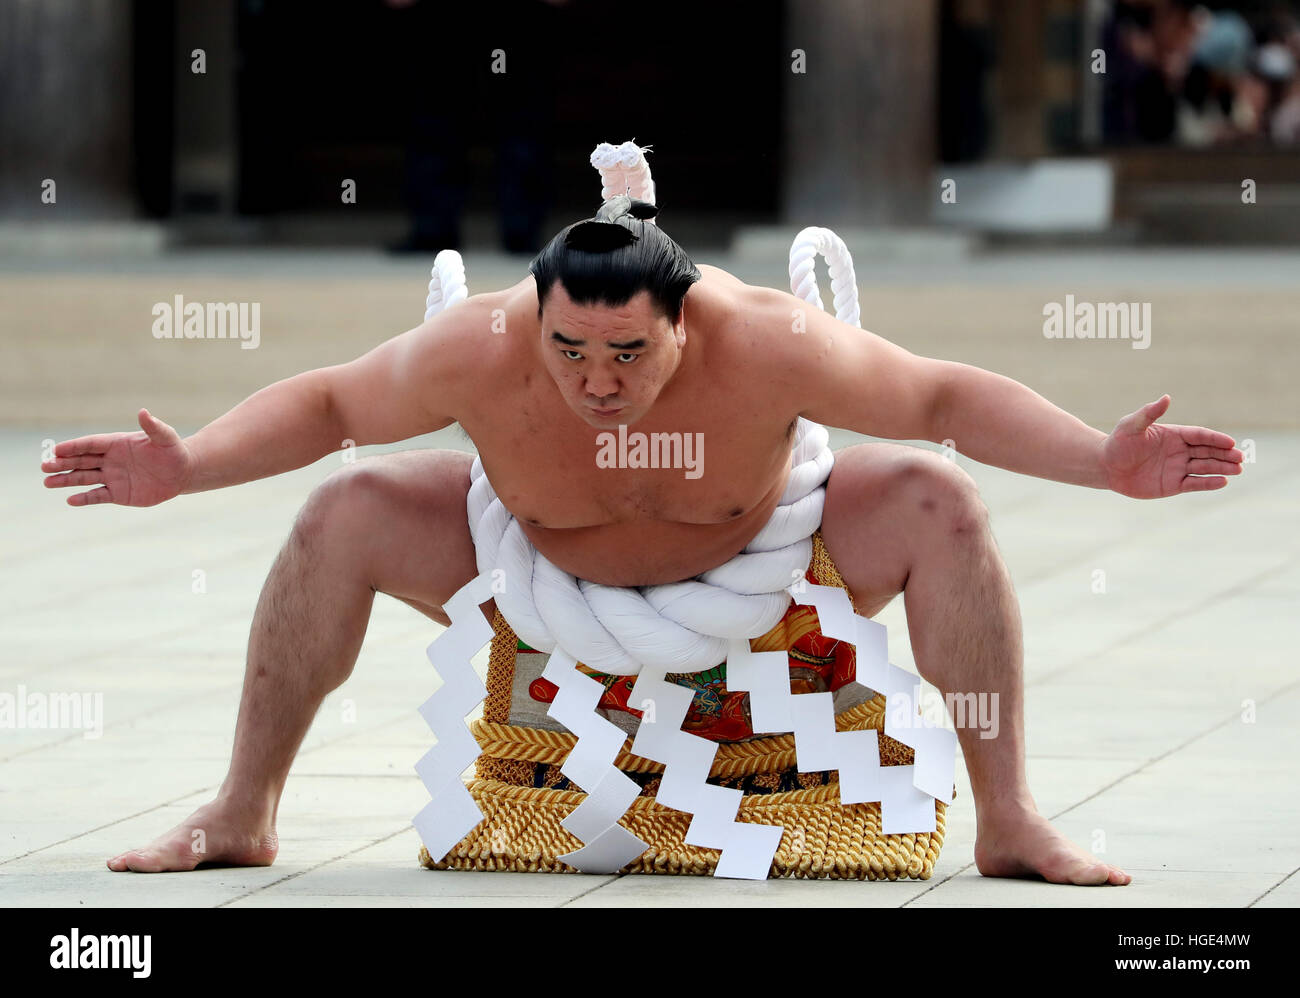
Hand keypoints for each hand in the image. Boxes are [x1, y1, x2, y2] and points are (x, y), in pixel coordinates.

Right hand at [41, 409, 196, 506]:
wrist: (182, 472)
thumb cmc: (173, 451)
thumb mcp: (166, 438)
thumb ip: (153, 427)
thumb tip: (143, 412)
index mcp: (117, 444)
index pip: (90, 444)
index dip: (74, 447)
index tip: (56, 449)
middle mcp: (110, 460)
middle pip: (82, 461)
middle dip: (63, 463)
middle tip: (45, 466)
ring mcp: (112, 477)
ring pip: (84, 478)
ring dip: (66, 480)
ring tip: (47, 482)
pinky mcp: (118, 493)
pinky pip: (98, 496)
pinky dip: (85, 498)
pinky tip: (71, 500)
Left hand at [1101, 395, 1242, 498]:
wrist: (1106, 466)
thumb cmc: (1118, 443)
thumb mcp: (1131, 425)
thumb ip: (1149, 413)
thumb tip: (1167, 398)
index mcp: (1173, 435)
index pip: (1200, 435)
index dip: (1216, 439)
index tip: (1230, 442)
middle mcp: (1179, 451)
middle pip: (1208, 451)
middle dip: (1225, 454)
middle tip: (1241, 457)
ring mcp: (1178, 468)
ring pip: (1205, 467)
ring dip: (1222, 468)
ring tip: (1238, 469)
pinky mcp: (1173, 485)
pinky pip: (1195, 483)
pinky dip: (1209, 483)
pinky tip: (1223, 481)